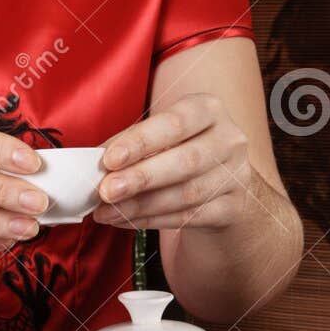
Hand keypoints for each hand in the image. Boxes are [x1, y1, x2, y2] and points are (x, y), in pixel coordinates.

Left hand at [91, 93, 251, 230]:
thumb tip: (93, 161)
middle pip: (185, 161)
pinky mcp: (234, 207)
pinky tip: (125, 220)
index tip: (109, 159)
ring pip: (186, 194)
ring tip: (107, 211)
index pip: (174, 123)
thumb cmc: (181, 148)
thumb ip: (131, 143)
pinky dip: (152, 220)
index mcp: (207, 109)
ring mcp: (236, 175)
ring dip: (140, 205)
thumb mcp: (162, 135)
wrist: (223, 181)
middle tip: (105, 191)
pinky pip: (190, 217)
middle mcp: (228, 140)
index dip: (141, 141)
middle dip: (140, 178)